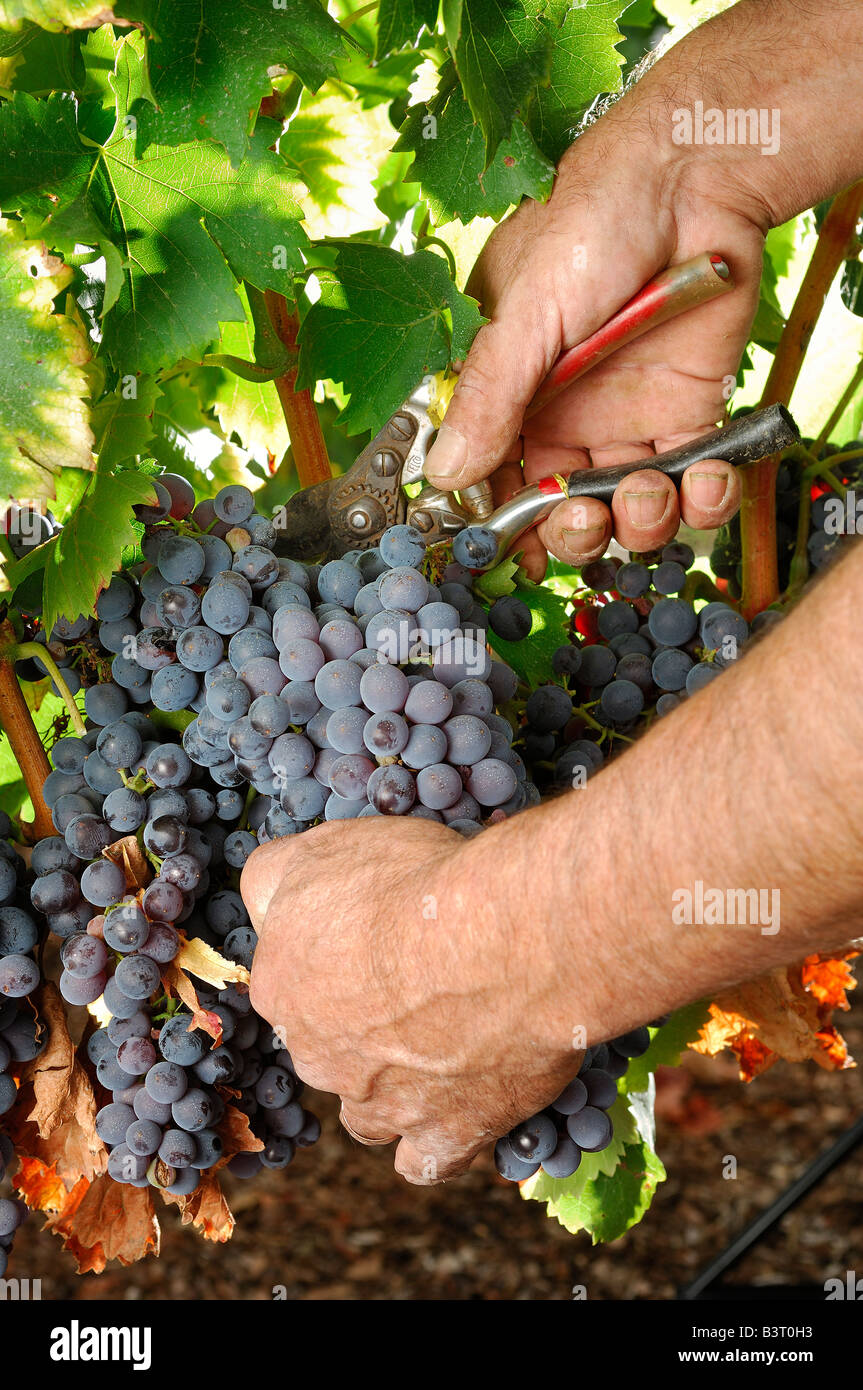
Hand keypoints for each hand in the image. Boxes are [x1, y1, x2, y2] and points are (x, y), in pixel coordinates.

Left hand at [242, 817, 579, 1183]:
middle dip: (362, 1020)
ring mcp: (381, 1104)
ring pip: (368, 1112)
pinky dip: (434, 1142)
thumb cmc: (413, 884)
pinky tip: (452, 1112)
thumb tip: (261, 898)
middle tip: (421, 976)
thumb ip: (276, 877)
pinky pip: (424, 1160)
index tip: (378, 929)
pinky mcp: (446, 1133)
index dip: (335, 951)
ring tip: (434, 1048)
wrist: (500, 940)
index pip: (291, 977)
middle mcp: (318, 1056)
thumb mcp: (321, 848)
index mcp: (282, 987)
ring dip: (388, 1089)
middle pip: (329, 1045)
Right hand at [424, 98, 763, 578]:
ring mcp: (630, 422)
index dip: (502, 522)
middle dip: (575, 535)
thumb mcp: (525, 312)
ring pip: (628, 514)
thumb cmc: (592, 225)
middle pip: (563, 514)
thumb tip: (443, 473)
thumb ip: (490, 397)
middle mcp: (568, 418)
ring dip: (641, 525)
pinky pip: (696, 487)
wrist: (693, 179)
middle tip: (584, 517)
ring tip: (649, 491)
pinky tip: (705, 479)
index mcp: (514, 396)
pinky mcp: (692, 416)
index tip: (509, 545)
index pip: (497, 480)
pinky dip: (704, 501)